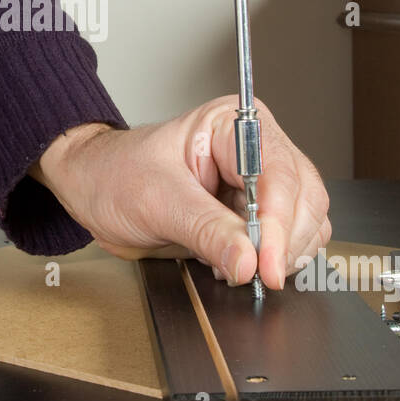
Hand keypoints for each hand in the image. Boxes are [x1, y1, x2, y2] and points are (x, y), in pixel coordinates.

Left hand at [29, 97, 331, 288]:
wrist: (92, 189)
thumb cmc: (115, 175)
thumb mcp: (157, 201)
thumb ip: (206, 230)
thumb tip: (248, 259)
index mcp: (233, 125)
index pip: (278, 174)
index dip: (279, 222)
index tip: (267, 264)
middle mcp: (255, 149)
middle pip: (304, 197)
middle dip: (286, 241)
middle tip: (258, 274)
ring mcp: (259, 182)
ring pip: (307, 220)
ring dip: (284, 253)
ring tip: (238, 265)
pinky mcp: (255, 213)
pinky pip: (290, 239)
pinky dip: (277, 260)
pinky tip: (241, 264)